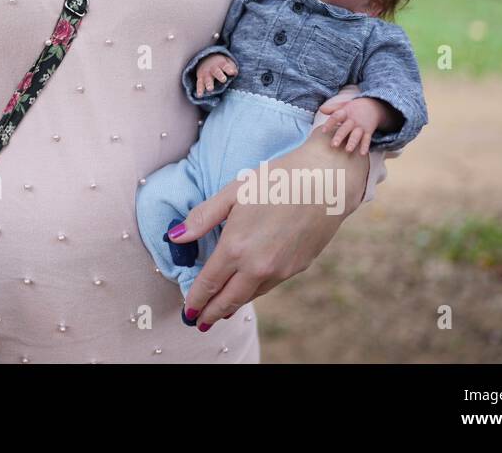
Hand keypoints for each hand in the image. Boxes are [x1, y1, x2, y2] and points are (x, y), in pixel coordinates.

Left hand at [172, 121, 369, 330]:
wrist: (326, 182)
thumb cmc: (277, 180)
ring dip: (232, 306)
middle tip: (198, 322)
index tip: (186, 311)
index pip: (208, 283)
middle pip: (228, 300)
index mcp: (236, 248)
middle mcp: (257, 267)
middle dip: (211, 313)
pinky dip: (252, 293)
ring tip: (220, 310)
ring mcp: (280, 271)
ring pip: (249, 296)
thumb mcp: (233, 193)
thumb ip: (202, 218)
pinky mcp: (297, 268)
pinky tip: (247, 290)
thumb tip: (175, 236)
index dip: (195, 300)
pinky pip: (268, 286)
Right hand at [195, 53, 237, 96]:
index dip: (229, 69)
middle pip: (216, 72)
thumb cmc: (220, 63)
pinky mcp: (200, 78)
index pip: (225, 66)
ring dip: (208, 84)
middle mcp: (213, 68)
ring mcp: (206, 73)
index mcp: (221, 63)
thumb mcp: (227, 61)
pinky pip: (199, 84)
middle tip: (223, 80)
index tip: (232, 72)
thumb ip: (231, 67)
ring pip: (207, 79)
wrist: (205, 59)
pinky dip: (199, 89)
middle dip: (220, 75)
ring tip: (210, 89)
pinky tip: (200, 95)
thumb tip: (235, 73)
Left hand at [316, 96, 385, 155]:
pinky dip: (365, 146)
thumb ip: (332, 109)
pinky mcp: (368, 132)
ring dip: (352, 142)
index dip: (330, 124)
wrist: (372, 106)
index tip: (323, 131)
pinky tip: (362, 154)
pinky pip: (367, 139)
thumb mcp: (343, 106)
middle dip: (339, 136)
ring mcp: (361, 126)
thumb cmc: (352, 109)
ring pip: (356, 135)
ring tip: (348, 150)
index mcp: (345, 113)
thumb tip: (321, 109)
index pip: (336, 117)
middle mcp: (353, 120)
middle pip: (345, 128)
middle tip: (333, 145)